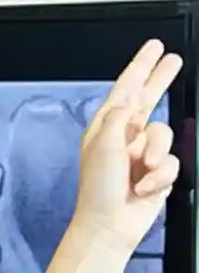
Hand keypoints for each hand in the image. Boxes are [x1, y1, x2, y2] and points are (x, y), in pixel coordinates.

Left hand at [73, 39, 183, 254]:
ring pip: (165, 136)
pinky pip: (172, 163)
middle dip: (160, 80)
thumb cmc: (99, 189)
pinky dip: (160, 177)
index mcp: (106, 127)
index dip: (140, 67)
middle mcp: (124, 136)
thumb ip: (120, 116)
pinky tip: (144, 188)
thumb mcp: (104, 145)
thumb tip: (130, 100)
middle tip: (173, 60)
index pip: (125, 89)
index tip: (153, 48)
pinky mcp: (156, 171)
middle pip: (148, 99)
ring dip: (157, 156)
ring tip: (142, 174)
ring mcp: (141, 153)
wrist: (110, 224)